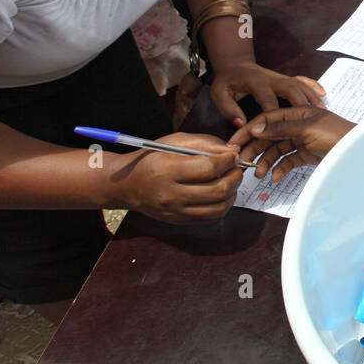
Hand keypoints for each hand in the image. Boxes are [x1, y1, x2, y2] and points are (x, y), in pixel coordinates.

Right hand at [110, 132, 242, 223]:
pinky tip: (222, 193)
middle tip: (237, 168)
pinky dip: (223, 205)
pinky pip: (211, 218)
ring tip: (231, 180)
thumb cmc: (151, 159)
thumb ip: (204, 143)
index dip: (228, 160)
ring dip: (233, 193)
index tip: (234, 155)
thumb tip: (233, 151)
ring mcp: (175, 212)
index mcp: (167, 170)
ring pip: (218, 207)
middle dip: (235, 177)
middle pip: (217, 190)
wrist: (127, 185)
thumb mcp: (173, 142)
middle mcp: (170, 195)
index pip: (208, 168)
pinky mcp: (180, 221)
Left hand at [207, 60, 326, 127]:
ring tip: (322, 111)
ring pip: (300, 85)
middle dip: (301, 102)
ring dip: (312, 96)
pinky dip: (314, 86)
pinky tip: (323, 95)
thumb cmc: (226, 82)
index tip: (280, 128)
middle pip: (291, 89)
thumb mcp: (218, 94)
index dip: (274, 113)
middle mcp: (272, 79)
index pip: (268, 99)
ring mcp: (281, 77)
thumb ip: (228, 109)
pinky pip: (303, 80)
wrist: (234, 64)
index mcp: (256, 83)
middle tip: (310, 118)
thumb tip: (241, 124)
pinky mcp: (286, 78)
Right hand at [227, 106, 353, 180]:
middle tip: (241, 162)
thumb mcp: (307, 129)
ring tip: (258, 174)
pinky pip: (289, 161)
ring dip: (266, 161)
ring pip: (277, 150)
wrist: (359, 153)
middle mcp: (298, 125)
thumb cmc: (337, 136)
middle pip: (270, 136)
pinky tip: (275, 177)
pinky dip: (280, 169)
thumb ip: (280, 128)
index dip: (249, 130)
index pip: (267, 119)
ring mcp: (303, 140)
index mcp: (297, 112)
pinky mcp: (308, 155)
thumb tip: (255, 127)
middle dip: (254, 148)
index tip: (233, 142)